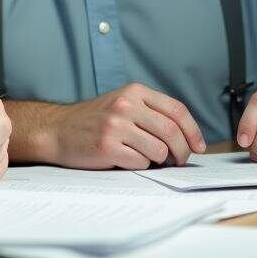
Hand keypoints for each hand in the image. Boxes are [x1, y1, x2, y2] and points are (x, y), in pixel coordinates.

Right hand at [48, 83, 206, 168]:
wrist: (57, 130)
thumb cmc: (93, 121)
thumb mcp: (122, 103)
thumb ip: (150, 112)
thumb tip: (186, 137)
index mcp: (134, 92)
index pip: (176, 110)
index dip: (193, 131)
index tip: (199, 146)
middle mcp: (125, 106)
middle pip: (172, 132)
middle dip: (182, 152)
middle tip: (179, 160)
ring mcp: (115, 126)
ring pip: (159, 151)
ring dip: (159, 161)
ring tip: (148, 159)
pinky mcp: (107, 147)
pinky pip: (140, 163)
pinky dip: (139, 165)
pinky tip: (127, 160)